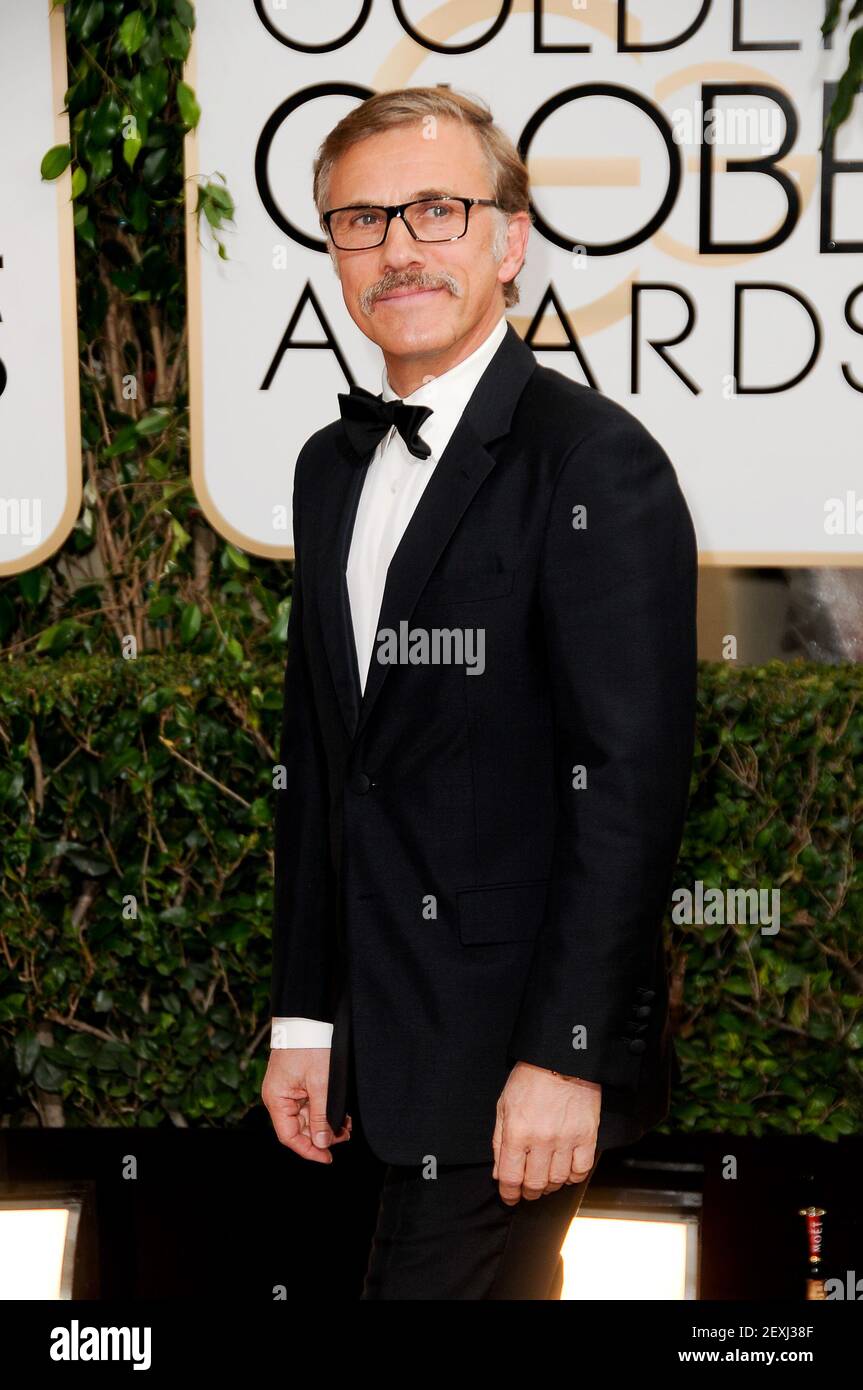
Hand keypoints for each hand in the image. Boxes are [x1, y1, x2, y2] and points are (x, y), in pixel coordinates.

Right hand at [262, 1047, 350, 1163]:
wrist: (307, 1017)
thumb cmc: (310, 1045)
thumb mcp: (320, 1083)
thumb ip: (321, 1115)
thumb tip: (321, 1143)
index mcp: (277, 1100)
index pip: (289, 1136)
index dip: (309, 1150)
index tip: (327, 1157)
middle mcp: (278, 1098)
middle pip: (299, 1128)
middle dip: (322, 1136)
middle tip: (345, 1136)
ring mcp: (287, 1090)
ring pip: (306, 1117)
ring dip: (325, 1124)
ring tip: (346, 1125)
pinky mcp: (297, 1083)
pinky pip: (309, 1104)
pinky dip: (323, 1111)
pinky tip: (339, 1113)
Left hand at [492, 1061, 599, 1204]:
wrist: (562, 1058)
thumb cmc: (530, 1078)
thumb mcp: (504, 1105)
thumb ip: (499, 1141)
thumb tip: (499, 1172)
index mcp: (517, 1131)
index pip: (510, 1177)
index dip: (508, 1194)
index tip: (509, 1197)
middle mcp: (541, 1140)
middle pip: (534, 1183)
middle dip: (528, 1193)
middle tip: (527, 1190)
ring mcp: (566, 1139)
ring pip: (558, 1180)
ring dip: (549, 1186)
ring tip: (545, 1179)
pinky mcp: (587, 1136)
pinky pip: (581, 1170)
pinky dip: (573, 1176)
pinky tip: (566, 1171)